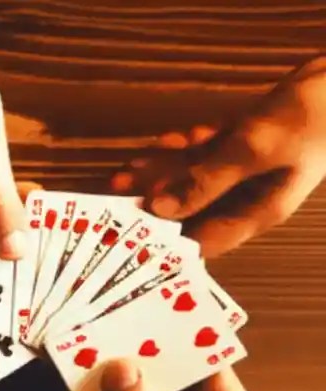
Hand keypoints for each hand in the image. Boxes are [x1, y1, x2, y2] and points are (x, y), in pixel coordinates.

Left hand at [112, 55, 325, 256]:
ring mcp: (245, 170)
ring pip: (192, 179)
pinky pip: (204, 153)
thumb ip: (206, 179)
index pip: (202, 243)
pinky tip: (156, 146)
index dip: (165, 246)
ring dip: (158, 176)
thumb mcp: (254, 150)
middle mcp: (247, 196)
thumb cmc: (308, 119)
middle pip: (190, 211)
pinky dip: (182, 149)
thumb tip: (160, 209)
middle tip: (109, 205)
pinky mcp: (243, 143)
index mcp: (256, 211)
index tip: (126, 244)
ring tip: (120, 176)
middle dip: (150, 207)